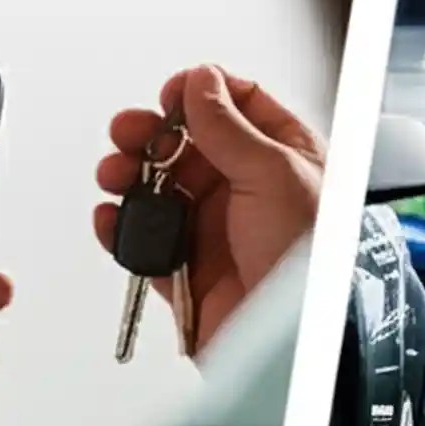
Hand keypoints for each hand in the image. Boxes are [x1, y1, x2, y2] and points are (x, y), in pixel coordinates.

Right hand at [94, 65, 324, 354]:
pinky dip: (123, 227)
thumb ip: (228, 126)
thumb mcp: (275, 174)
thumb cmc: (310, 264)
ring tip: (115, 174)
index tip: (171, 94)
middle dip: (151, 133)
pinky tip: (115, 217)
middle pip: (187, 144)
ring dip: (130, 175)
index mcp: (286, 158)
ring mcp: (216, 229)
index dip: (201, 93)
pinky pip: (145, 240)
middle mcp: (251, 191)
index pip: (239, 105)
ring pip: (160, 188)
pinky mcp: (187, 269)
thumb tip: (200, 82)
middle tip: (129, 132)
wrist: (292, 343)